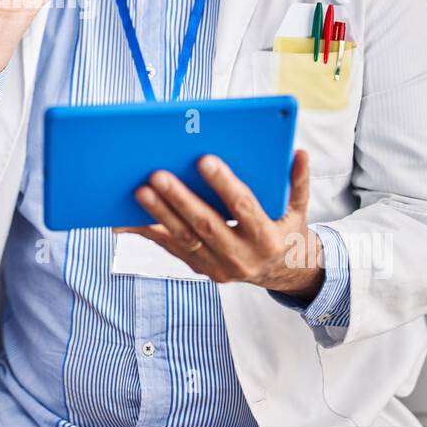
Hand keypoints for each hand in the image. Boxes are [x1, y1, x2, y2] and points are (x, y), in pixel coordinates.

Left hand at [114, 150, 323, 299]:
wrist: (281, 272)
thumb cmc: (287, 232)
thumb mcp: (299, 209)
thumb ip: (297, 181)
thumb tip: (299, 153)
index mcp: (266, 238)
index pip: (243, 206)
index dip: (223, 184)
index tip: (205, 160)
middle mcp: (241, 256)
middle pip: (206, 224)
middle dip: (180, 199)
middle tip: (158, 175)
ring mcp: (218, 266)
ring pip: (184, 238)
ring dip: (160, 214)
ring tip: (140, 191)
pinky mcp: (201, 268)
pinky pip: (171, 248)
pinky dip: (148, 232)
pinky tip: (126, 219)